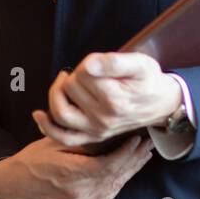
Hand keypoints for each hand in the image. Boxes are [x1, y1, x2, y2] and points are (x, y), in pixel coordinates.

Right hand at [0, 134, 154, 198]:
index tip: (137, 138)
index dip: (126, 152)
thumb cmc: (31, 160)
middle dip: (134, 160)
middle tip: (148, 145)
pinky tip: (125, 173)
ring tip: (143, 157)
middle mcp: (78, 193)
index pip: (109, 164)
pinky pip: (105, 197)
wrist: (12, 186)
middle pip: (115, 176)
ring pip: (113, 188)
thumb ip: (80, 139)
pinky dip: (117, 184)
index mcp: (71, 173)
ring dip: (130, 172)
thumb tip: (106, 128)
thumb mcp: (54, 142)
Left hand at [33, 52, 180, 147]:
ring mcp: (97, 130)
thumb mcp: (140, 63)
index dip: (86, 64)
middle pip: (69, 90)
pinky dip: (47, 126)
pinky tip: (39, 114)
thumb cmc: (149, 81)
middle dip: (74, 76)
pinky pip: (63, 137)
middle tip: (88, 72)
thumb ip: (113, 61)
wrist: (161, 104)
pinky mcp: (92, 137)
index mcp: (114, 98)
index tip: (97, 64)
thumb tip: (87, 65)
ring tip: (66, 81)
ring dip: (56, 93)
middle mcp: (104, 118)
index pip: (82, 75)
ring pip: (61, 112)